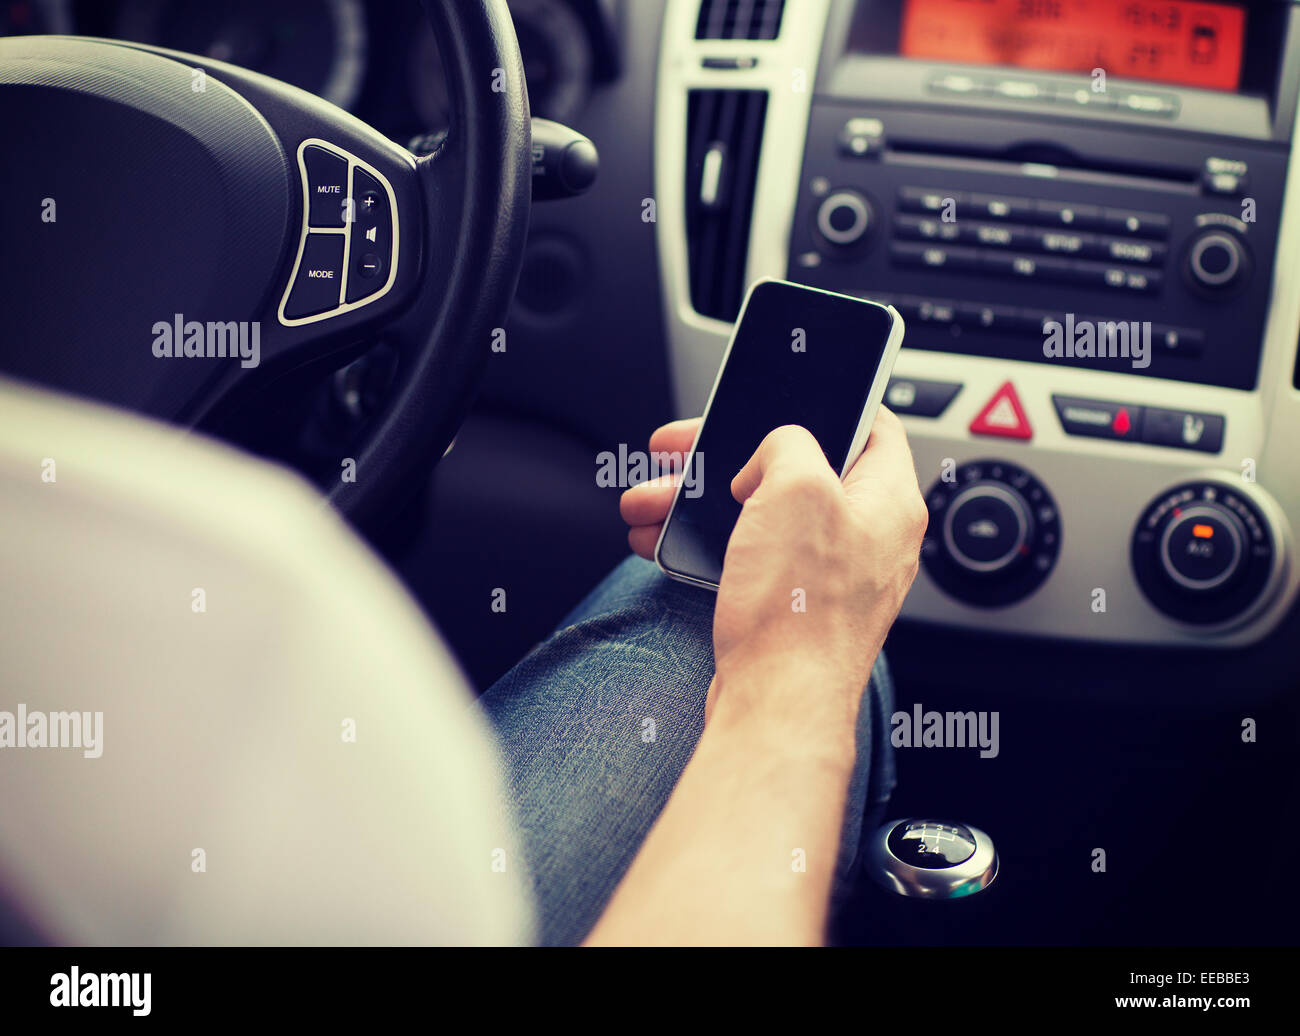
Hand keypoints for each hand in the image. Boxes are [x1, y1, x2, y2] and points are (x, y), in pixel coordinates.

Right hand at [619, 410, 926, 722]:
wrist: (776, 706)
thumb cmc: (799, 610)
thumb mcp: (795, 487)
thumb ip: (789, 443)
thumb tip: (776, 451)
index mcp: (888, 498)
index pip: (871, 424)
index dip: (824, 402)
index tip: (780, 397)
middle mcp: (869, 536)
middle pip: (798, 470)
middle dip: (727, 458)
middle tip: (681, 451)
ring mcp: (834, 575)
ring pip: (763, 515)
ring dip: (702, 502)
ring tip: (649, 502)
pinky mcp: (799, 608)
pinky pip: (753, 558)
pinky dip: (710, 544)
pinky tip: (663, 542)